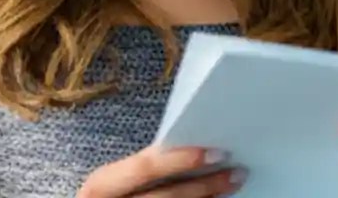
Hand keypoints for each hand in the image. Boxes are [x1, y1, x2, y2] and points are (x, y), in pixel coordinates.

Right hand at [76, 145, 244, 196]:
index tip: (216, 151)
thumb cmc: (111, 191)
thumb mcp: (114, 177)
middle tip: (236, 171)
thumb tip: (191, 145)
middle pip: (166, 197)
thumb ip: (142, 166)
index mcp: (101, 186)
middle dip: (203, 185)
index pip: (144, 168)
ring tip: (231, 184)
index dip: (180, 159)